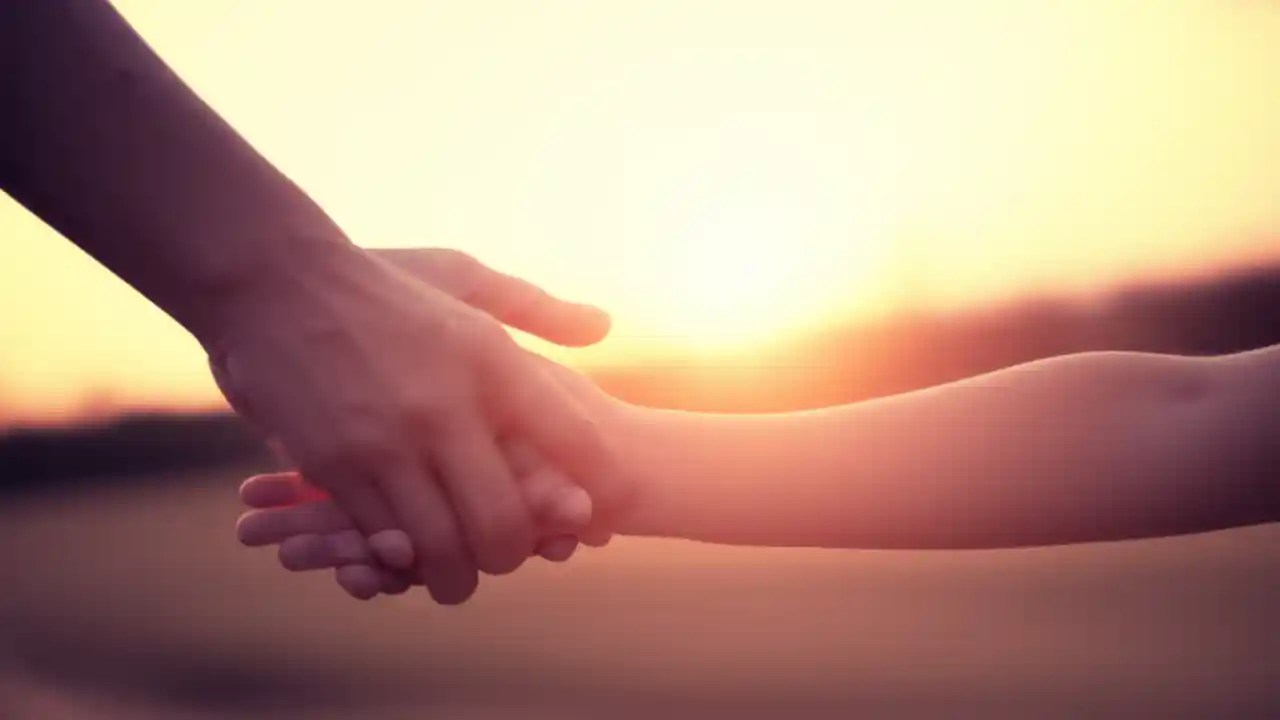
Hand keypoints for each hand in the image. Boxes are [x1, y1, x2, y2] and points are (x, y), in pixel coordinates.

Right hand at [206, 242, 628, 603]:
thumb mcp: (463, 278)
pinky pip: (380, 540)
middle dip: (514, 555)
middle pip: (506, 522)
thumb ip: (538, 308)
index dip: (593, 487)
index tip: (589, 506)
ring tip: (454, 573)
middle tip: (506, 557)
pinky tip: (401, 552)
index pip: (576, 444)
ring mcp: (388, 443)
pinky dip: (396, 559)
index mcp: (493, 359)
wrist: (271, 278)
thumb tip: (603, 327)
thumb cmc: (378, 281)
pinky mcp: (332, 466)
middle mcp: (448, 408)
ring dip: (453, 573)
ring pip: (442, 547)